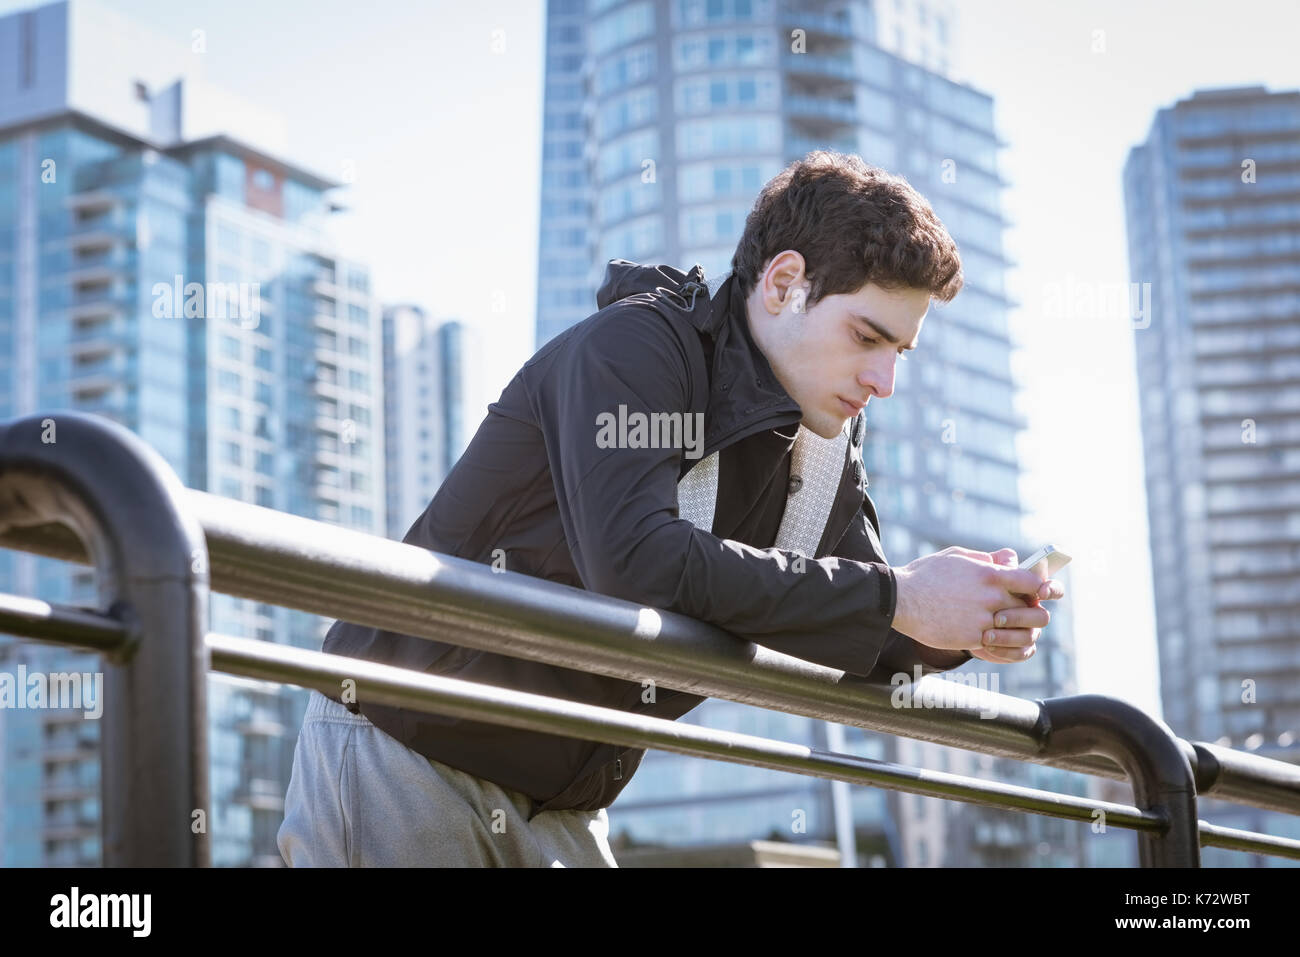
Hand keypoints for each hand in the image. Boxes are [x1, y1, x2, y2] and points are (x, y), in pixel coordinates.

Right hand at [891, 546, 1062, 657]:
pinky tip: (992, 638)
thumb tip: (1004, 560)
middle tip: (1027, 612)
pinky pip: (997, 644)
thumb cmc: (926, 574)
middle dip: (1032, 610)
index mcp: (989, 574)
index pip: (1031, 582)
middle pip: (1030, 608)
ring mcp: (982, 620)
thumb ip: (984, 559)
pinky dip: (999, 642)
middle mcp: (990, 597)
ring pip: (1018, 630)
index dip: (1038, 588)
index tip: (1036, 592)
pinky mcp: (971, 639)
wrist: (900, 600)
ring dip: (1019, 629)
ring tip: (1013, 628)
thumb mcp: (956, 556)